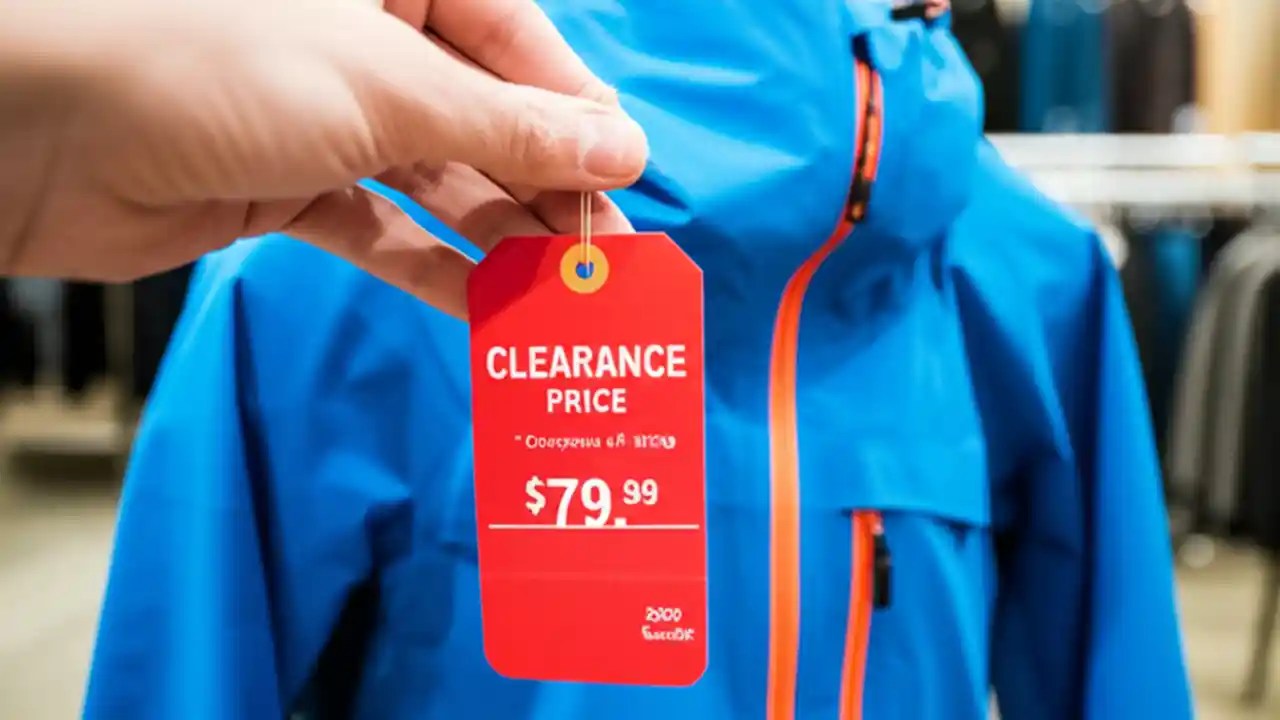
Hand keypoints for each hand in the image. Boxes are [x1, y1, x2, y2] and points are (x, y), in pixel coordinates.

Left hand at [0, 0, 646, 317]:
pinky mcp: (291, 187)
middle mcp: (364, 42)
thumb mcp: (384, 88)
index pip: (516, 43)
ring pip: (442, 180)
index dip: (577, 115)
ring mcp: (326, 118)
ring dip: (502, 239)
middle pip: (486, 118)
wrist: (31, 131)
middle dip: (547, 190)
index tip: (628, 180)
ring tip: (562, 294)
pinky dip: (436, 267)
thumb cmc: (198, 61)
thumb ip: (509, 127)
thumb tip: (621, 148)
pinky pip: (387, 228)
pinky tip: (489, 306)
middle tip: (605, 259)